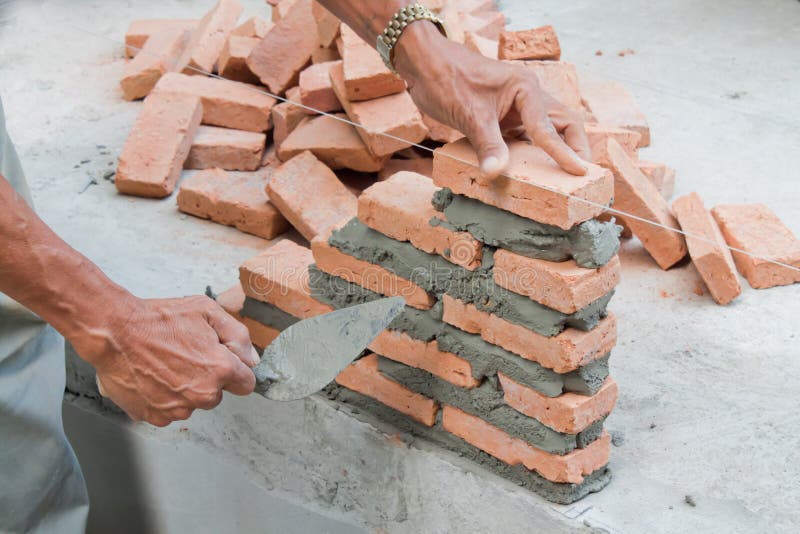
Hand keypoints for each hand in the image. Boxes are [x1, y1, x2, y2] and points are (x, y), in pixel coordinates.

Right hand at [79, 295, 258, 426]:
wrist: (114, 332)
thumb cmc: (158, 320)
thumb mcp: (207, 312)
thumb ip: (237, 336)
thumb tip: (251, 359)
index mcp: (220, 370)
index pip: (246, 384)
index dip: (234, 370)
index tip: (221, 362)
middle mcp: (201, 395)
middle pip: (216, 395)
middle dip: (207, 379)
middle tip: (185, 356)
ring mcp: (177, 409)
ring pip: (191, 404)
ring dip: (183, 390)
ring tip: (164, 364)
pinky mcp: (153, 416)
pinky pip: (167, 411)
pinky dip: (162, 398)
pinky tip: (152, 376)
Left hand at [394, 23, 590, 176]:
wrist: (425, 65)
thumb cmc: (447, 79)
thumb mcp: (469, 115)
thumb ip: (487, 144)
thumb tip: (495, 173)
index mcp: (526, 88)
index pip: (551, 126)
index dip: (564, 152)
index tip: (579, 172)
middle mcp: (528, 96)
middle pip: (564, 124)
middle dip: (574, 149)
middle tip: (581, 177)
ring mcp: (518, 107)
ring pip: (549, 131)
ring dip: (556, 152)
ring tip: (564, 179)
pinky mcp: (505, 118)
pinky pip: (527, 138)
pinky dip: (532, 154)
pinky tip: (533, 173)